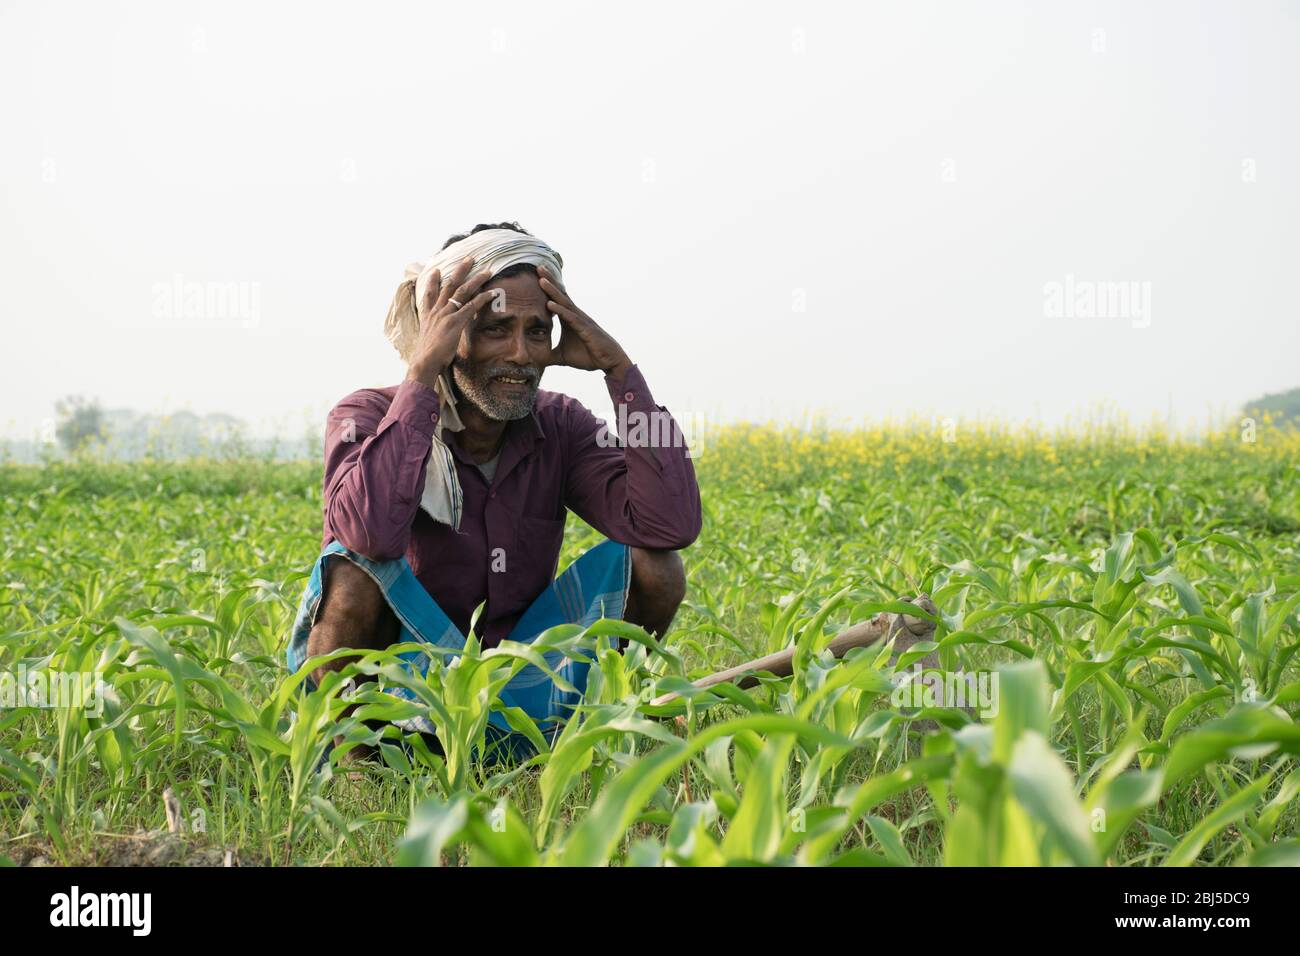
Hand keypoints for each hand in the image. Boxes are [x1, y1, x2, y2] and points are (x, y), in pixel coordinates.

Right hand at [405, 256, 496, 388]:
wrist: (424, 363)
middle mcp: (436, 311)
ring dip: (476, 279)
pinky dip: (483, 298)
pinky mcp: (455, 322)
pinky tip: (493, 292)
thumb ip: (435, 334)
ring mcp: (445, 315)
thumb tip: (440, 337)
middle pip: (448, 285)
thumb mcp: (429, 342)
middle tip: (469, 258)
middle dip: (459, 270)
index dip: (432, 281)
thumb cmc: (427, 358)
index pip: (429, 294)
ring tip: (487, 271)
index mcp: (428, 316)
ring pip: (462, 291)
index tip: (435, 269)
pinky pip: (471, 306)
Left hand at [538, 264, 631, 378]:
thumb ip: (549, 355)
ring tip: (541, 279)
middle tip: (538, 266)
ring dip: (552, 291)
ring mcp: (580, 320)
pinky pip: (570, 318)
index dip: (545, 289)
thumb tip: (535, 359)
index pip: (555, 300)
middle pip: (560, 295)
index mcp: (569, 319)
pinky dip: (560, 310)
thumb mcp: (562, 357)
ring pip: (564, 302)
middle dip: (549, 281)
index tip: (533, 276)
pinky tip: (549, 304)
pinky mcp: (585, 329)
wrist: (608, 362)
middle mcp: (575, 315)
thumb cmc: (588, 356)